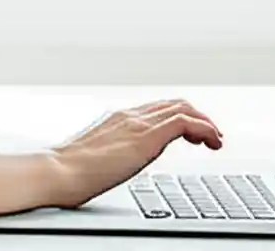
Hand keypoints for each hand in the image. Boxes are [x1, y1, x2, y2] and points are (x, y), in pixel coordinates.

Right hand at [41, 99, 223, 210]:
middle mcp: (130, 116)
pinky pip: (185, 122)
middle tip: (210, 136)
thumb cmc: (68, 171)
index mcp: (118, 120)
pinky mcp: (147, 136)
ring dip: (206, 122)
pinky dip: (204, 129)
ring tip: (215, 140)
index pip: (157, 108)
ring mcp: (138, 123)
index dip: (180, 117)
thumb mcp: (94, 157)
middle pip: (174, 103)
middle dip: (198, 117)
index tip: (192, 134)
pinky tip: (210, 142)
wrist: (59, 172)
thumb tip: (108, 166)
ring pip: (183, 108)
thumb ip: (108, 154)